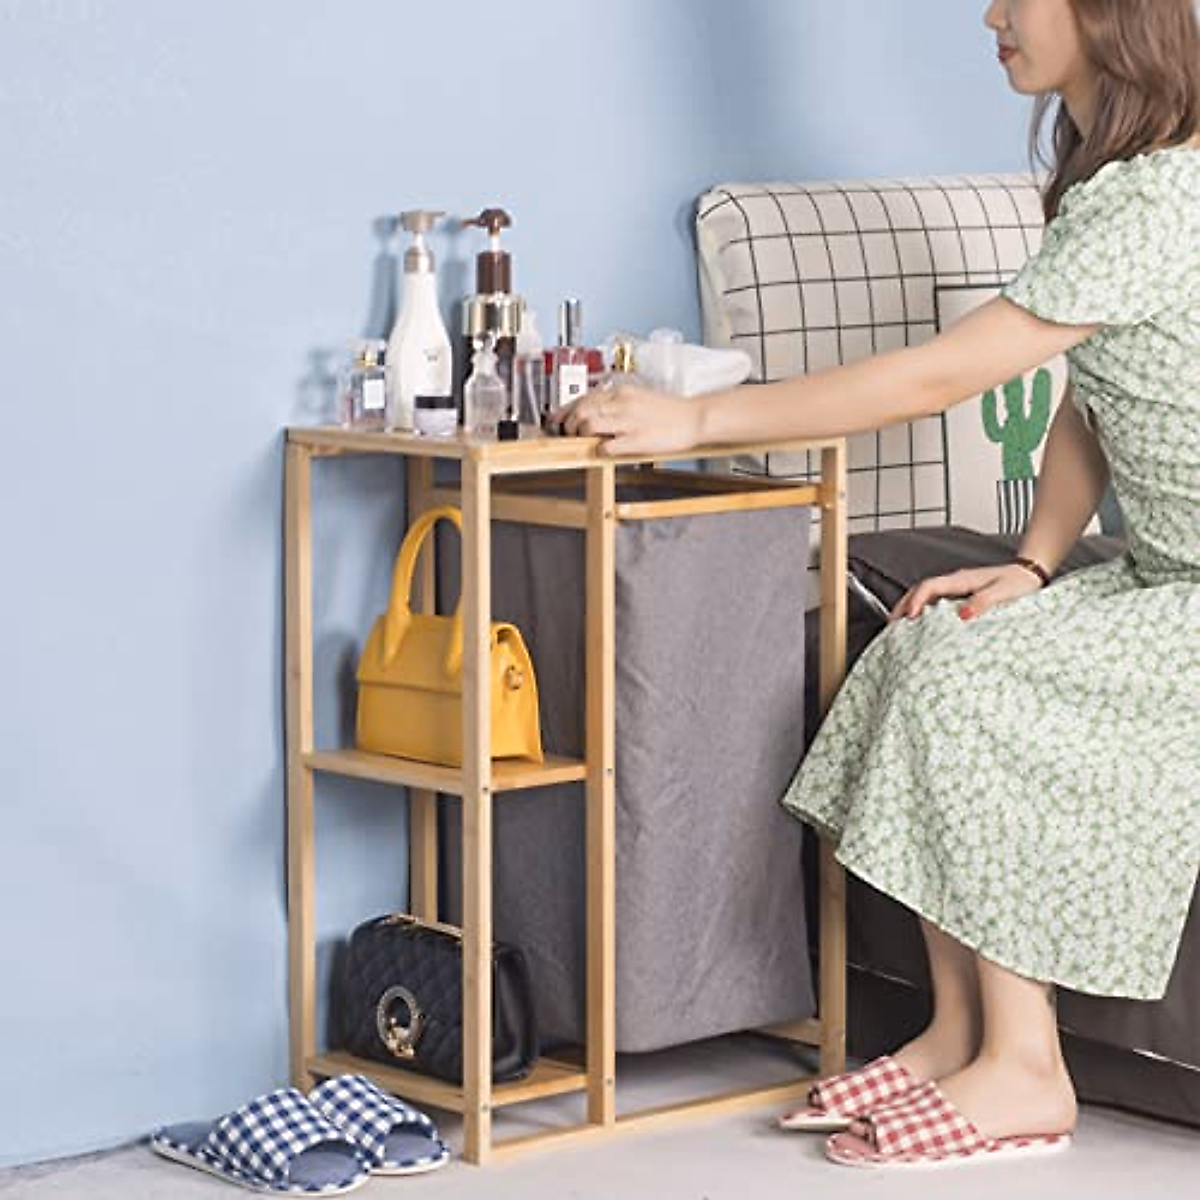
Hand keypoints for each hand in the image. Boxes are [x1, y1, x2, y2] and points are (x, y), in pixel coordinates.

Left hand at [550, 385, 702, 456]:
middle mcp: (621, 403)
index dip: (565, 411)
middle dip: (569, 425)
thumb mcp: (638, 398)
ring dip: (581, 436)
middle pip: (580, 411)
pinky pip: (608, 445)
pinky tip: (603, 451)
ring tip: (587, 443)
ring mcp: (629, 421)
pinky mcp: (638, 439)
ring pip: (589, 424)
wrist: (695, 417)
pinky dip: (600, 449)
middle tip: (571, 435)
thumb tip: (593, 412)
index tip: (556, 420)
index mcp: (621, 392)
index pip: (582, 398)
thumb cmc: (669, 411)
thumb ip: (615, 404)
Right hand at [889, 563, 1044, 622]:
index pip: (929, 587)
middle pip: (920, 590)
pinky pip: (935, 599)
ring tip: (900, 623)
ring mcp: (957, 587)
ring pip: (926, 594)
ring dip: (911, 606)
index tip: (909, 618)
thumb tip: (962, 616)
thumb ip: (982, 603)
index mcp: (961, 580)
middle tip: (892, 623)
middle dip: (904, 604)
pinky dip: (923, 608)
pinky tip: (922, 620)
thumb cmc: (1018, 583)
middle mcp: (955, 581)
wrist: (1030, 574)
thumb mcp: (1002, 593)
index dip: (916, 601)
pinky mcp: (961, 593)